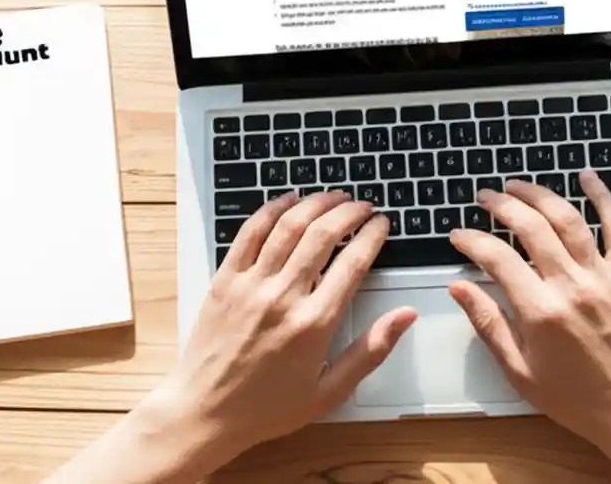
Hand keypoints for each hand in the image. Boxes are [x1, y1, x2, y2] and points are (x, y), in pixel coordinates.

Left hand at [143, 191, 416, 473]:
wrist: (205, 413)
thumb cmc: (268, 407)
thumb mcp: (330, 391)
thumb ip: (371, 350)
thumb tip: (405, 315)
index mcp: (314, 324)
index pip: (352, 263)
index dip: (372, 236)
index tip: (382, 224)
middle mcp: (283, 297)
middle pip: (323, 235)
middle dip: (349, 212)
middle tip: (363, 206)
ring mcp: (250, 285)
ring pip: (288, 226)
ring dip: (315, 204)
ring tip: (334, 197)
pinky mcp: (224, 281)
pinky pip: (249, 233)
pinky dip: (271, 210)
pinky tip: (288, 200)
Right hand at [448, 173, 610, 483]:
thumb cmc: (577, 400)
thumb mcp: (520, 372)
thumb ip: (488, 325)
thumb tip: (459, 289)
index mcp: (541, 312)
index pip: (496, 258)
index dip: (472, 240)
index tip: (458, 234)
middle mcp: (572, 286)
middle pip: (530, 227)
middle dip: (501, 205)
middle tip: (484, 197)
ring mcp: (605, 277)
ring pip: (568, 218)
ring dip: (540, 194)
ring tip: (518, 185)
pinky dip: (603, 197)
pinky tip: (587, 177)